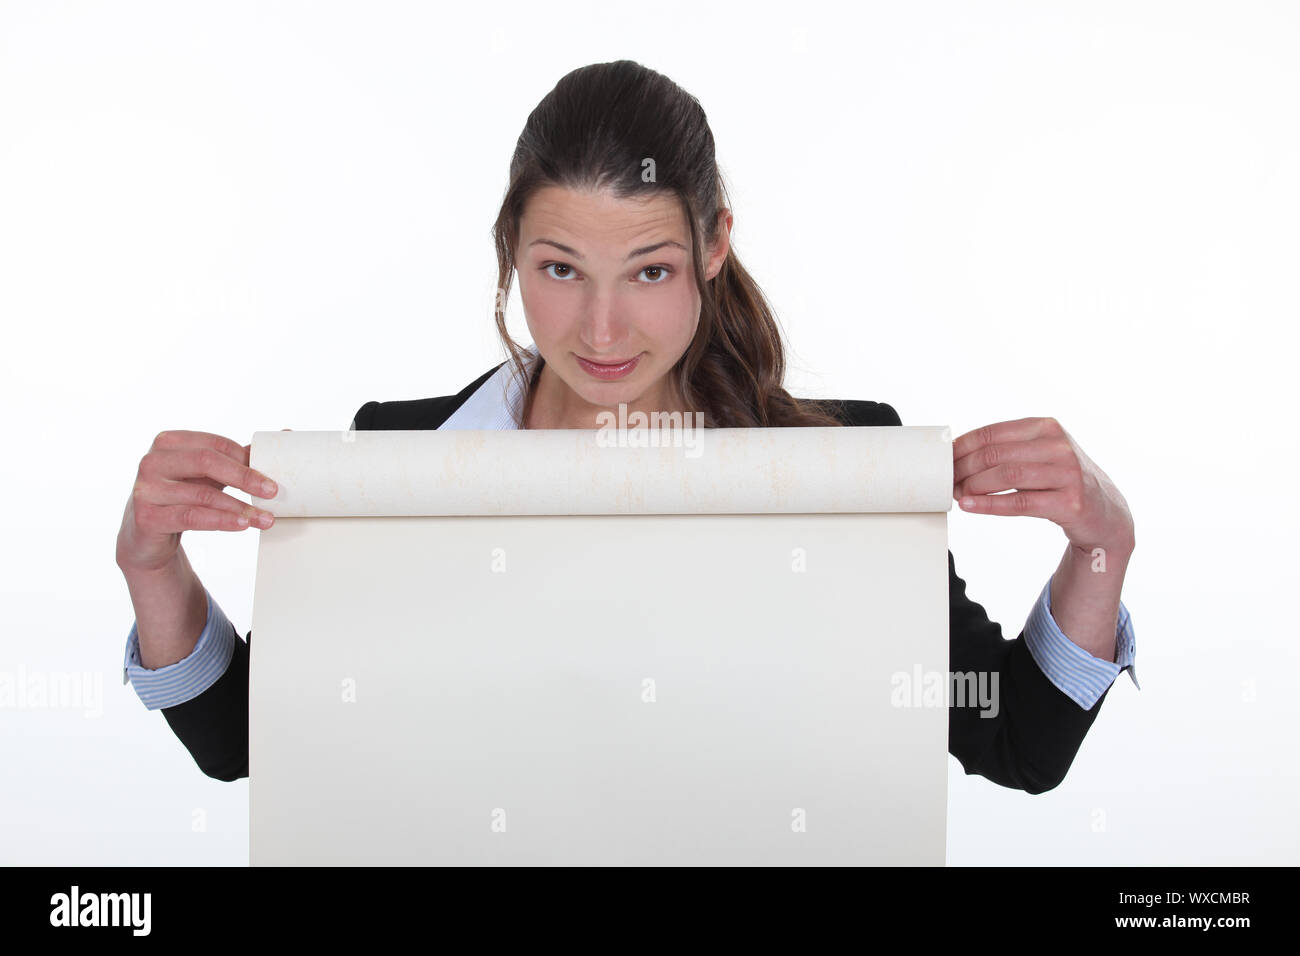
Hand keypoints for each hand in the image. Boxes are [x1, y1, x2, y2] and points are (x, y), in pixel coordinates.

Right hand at [116, 430, 279, 573]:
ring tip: (265, 518)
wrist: (147, 536)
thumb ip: (238, 458)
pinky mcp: (146, 516)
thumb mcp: (208, 476)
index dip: (246, 459)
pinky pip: (191, 516)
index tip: (273, 475)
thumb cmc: (182, 497)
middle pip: (206, 462)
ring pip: (202, 494)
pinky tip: (241, 525)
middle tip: (273, 492)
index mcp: (169, 442)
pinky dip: (220, 521)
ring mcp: (146, 488)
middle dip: (245, 477)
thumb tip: (285, 434)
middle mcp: (153, 461)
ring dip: (239, 507)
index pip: (215, 444)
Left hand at [952, 417, 1134, 553]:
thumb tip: (956, 457)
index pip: (991, 433)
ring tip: (957, 495)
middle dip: (963, 469)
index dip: (961, 448)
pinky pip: (1019, 502)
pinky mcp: (1070, 502)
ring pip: (1006, 476)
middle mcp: (1058, 446)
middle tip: (946, 482)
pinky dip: (989, 505)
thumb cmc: (1062, 481)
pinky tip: (970, 506)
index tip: (942, 461)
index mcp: (1046, 427)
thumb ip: (1007, 451)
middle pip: (995, 454)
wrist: (1105, 512)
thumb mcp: (1039, 455)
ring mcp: (1067, 473)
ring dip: (974, 486)